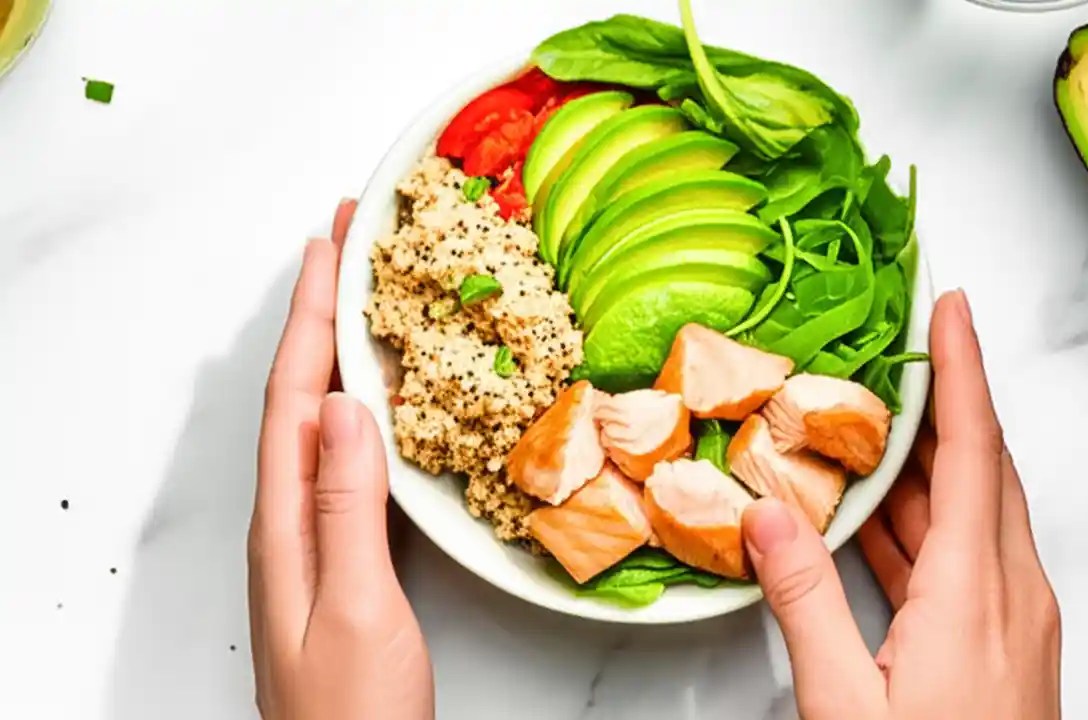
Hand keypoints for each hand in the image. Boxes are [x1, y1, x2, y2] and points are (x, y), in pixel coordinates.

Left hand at [248, 200, 433, 719]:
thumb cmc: (352, 713)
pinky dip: (360, 402)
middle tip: (350, 241)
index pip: (296, 393)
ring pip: (321, 418)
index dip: (314, 313)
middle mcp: (291, 518)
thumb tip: (348, 408)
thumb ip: (348, 508)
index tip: (333, 243)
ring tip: (362, 294)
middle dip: (322, 310)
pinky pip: (345, 454)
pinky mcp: (341, 552)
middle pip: (301, 391)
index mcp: (287, 521)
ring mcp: (313, 535)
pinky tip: (378, 395)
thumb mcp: (356, 607)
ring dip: (338, 347)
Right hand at [743, 290, 1060, 719]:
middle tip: (895, 352)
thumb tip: (762, 519)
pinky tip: (876, 518)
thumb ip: (802, 604)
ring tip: (868, 425)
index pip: (973, 451)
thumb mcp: (845, 703)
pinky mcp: (1003, 643)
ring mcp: (1013, 619)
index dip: (963, 370)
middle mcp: (1011, 592)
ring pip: (973, 512)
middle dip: (940, 403)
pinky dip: (922, 523)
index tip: (951, 306)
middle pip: (981, 469)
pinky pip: (965, 556)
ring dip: (925, 465)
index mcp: (977, 592)